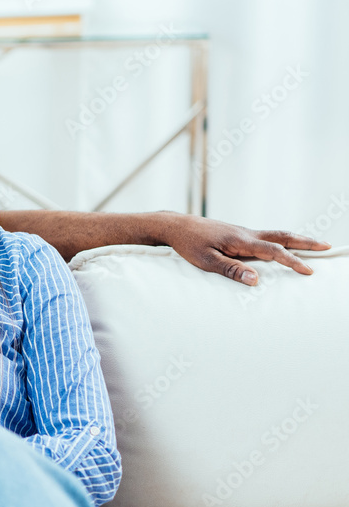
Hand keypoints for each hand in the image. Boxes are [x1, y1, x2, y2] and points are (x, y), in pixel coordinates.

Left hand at [162, 213, 330, 285]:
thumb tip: (255, 280)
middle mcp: (246, 233)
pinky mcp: (239, 234)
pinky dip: (282, 240)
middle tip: (327, 247)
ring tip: (314, 245)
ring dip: (297, 239)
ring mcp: (244, 232)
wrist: (177, 226)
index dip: (292, 261)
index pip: (273, 251)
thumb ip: (231, 270)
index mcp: (241, 240)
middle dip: (306, 242)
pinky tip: (286, 246)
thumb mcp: (206, 261)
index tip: (308, 271)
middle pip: (282, 236)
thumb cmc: (189, 244)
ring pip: (276, 234)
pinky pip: (266, 236)